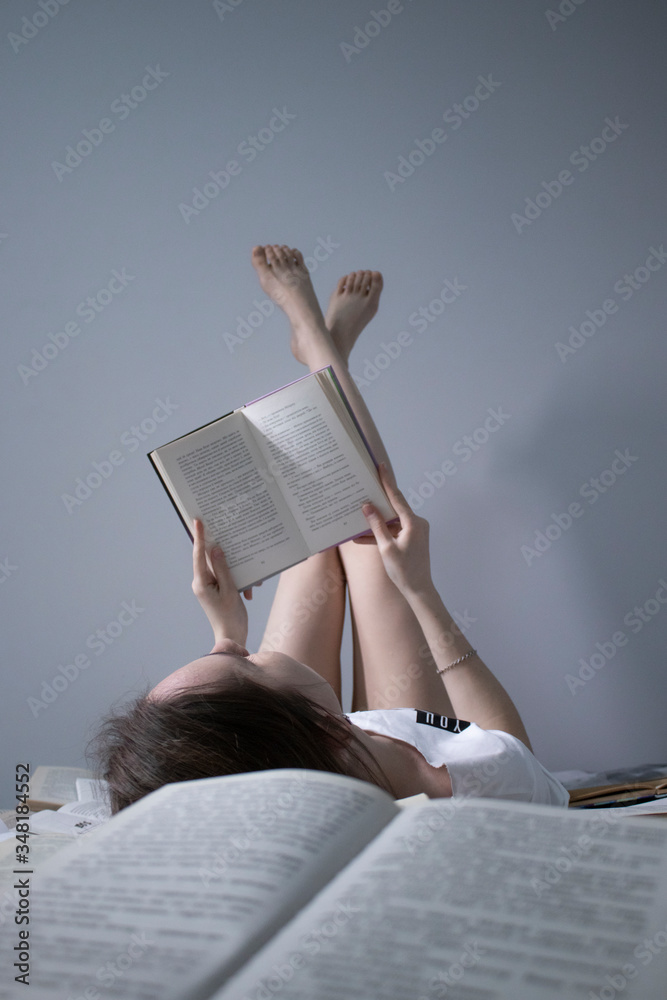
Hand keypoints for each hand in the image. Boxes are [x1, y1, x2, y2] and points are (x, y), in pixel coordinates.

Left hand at [191, 519, 251, 646]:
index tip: (198, 521)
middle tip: (226, 533)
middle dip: (223, 553)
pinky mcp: (217, 591)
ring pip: (221, 569)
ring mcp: (209, 587)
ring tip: (246, 584)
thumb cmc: (230, 616)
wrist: (232, 637)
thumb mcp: (230, 590)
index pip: (198, 555)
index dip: (199, 536)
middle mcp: (202, 583)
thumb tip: (215, 549)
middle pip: (210, 560)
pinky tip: (247, 592)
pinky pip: (226, 578)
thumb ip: (223, 568)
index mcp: (201, 582)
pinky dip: (238, 581)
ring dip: (235, 572)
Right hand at [355, 463, 433, 596]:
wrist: (418, 590)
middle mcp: (417, 523)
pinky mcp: (411, 538)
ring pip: (391, 521)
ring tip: (356, 518)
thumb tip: (367, 507)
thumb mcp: (386, 548)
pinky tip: (361, 537)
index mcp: (413, 523)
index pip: (397, 497)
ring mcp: (415, 531)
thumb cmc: (404, 571)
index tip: (381, 466)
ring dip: (375, 523)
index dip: (387, 481)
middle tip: (364, 488)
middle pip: (393, 507)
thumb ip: (376, 526)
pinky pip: (393, 531)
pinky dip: (380, 534)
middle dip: (377, 502)